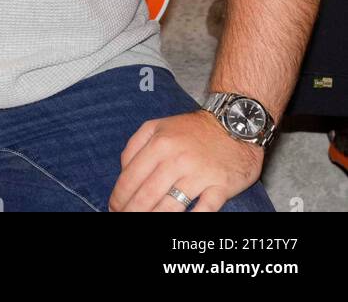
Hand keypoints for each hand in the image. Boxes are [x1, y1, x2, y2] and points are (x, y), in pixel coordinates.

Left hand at [109, 110, 263, 211]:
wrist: (234, 123)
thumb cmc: (191, 130)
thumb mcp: (156, 127)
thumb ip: (134, 146)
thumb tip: (122, 172)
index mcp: (159, 144)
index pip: (131, 177)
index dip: (120, 196)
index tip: (114, 207)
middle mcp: (177, 159)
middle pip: (148, 194)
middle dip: (132, 211)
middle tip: (125, 219)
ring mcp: (200, 174)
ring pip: (171, 206)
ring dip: (155, 218)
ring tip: (145, 225)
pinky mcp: (221, 186)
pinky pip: (204, 210)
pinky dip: (192, 219)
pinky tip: (179, 224)